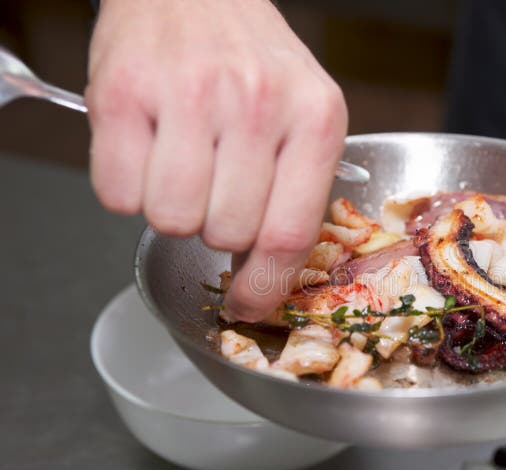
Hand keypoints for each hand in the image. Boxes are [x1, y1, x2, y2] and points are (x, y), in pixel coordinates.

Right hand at [87, 0, 346, 321]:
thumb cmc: (251, 57)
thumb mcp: (306, 111)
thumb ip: (298, 188)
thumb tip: (266, 270)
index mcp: (316, 117)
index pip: (290, 234)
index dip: (265, 286)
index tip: (250, 305)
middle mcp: (258, 104)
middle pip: (226, 234)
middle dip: (216, 227)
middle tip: (214, 186)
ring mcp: (189, 95)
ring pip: (171, 220)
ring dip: (172, 209)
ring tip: (182, 164)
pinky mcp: (123, 92)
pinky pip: (116, 195)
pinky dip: (126, 188)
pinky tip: (147, 149)